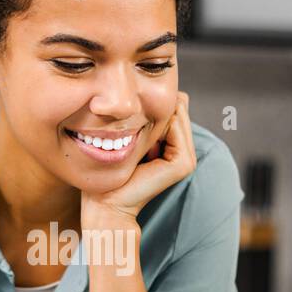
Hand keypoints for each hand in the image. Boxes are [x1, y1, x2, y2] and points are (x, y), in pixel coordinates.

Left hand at [81, 91, 196, 223]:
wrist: (105, 203)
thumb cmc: (108, 171)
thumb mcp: (127, 136)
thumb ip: (143, 117)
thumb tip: (151, 88)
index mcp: (173, 145)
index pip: (174, 105)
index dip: (150, 102)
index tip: (126, 121)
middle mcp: (184, 151)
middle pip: (177, 105)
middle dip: (153, 106)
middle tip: (127, 130)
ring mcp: (187, 158)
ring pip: (176, 110)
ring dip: (152, 114)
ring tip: (132, 137)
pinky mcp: (183, 163)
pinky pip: (174, 124)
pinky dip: (155, 123)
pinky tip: (138, 140)